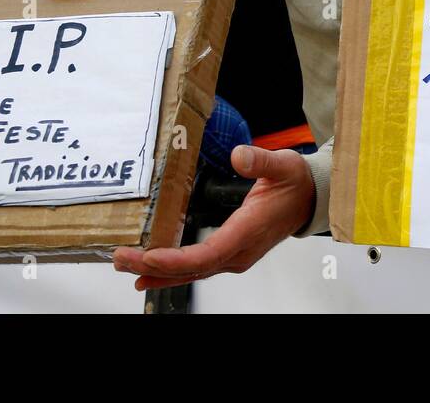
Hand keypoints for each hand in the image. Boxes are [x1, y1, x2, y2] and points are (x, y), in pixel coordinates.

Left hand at [112, 145, 315, 290]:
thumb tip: (238, 156)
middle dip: (152, 266)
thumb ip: (261, 161)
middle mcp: (239, 253)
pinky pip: (197, 269)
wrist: (309, 200)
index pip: (207, 255)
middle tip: (120, 258)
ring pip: (191, 272)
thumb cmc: (295, 183)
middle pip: (191, 268)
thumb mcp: (283, 165)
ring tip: (125, 267)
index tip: (148, 256)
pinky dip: (171, 272)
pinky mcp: (230, 255)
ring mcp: (235, 258)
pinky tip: (148, 273)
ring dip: (157, 272)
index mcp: (248, 231)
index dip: (175, 260)